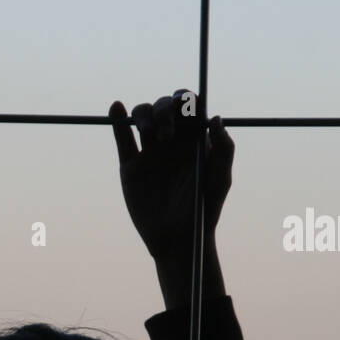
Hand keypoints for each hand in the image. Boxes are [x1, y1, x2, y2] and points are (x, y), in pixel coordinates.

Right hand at [110, 91, 231, 308]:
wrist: (177, 240)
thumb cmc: (203, 211)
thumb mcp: (220, 181)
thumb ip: (223, 150)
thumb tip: (215, 119)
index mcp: (194, 140)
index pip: (189, 108)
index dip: (185, 99)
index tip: (184, 106)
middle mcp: (172, 141)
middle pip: (163, 107)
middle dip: (164, 109)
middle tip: (167, 135)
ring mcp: (149, 152)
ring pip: (142, 117)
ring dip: (144, 114)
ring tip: (149, 133)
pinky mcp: (130, 166)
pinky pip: (122, 138)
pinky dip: (117, 120)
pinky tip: (116, 108)